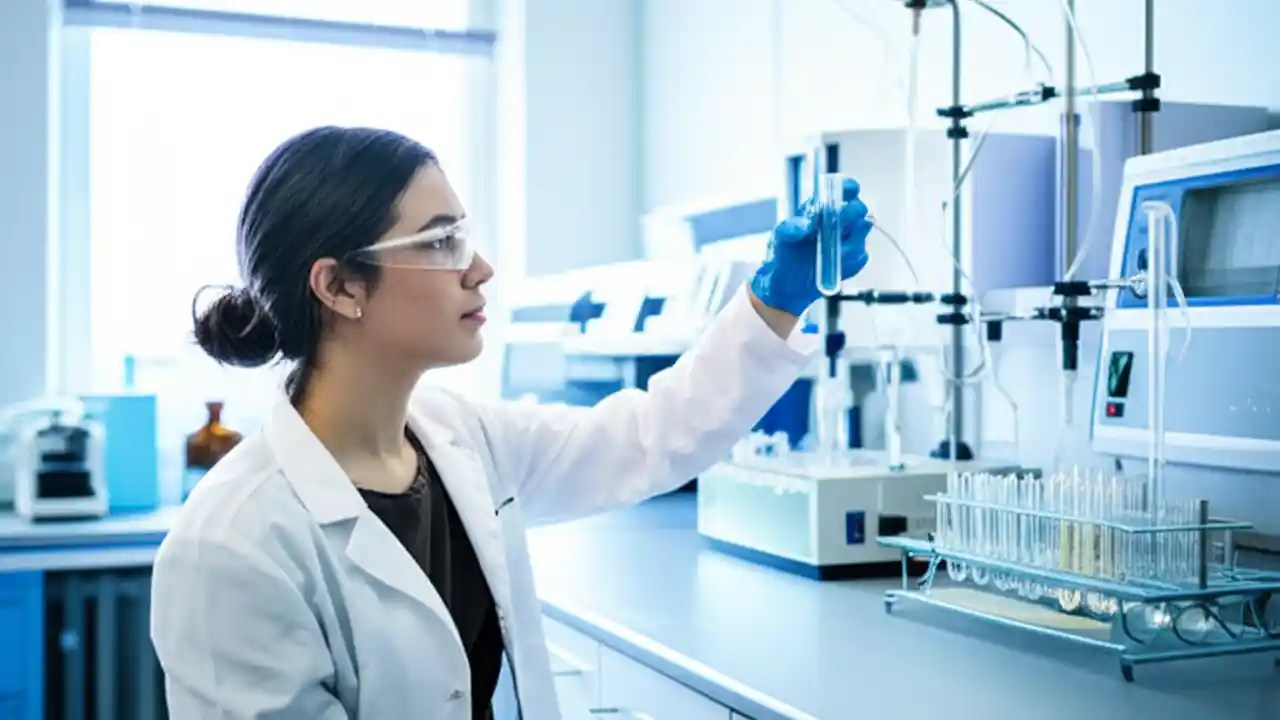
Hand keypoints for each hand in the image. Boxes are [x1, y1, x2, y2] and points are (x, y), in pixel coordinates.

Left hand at [749, 178, 871, 315]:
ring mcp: (849, 239)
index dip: (849, 187)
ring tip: (826, 253)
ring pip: (863, 231)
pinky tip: (829, 267)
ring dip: (848, 241)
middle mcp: (839, 220)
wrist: (787, 286)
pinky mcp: (853, 259)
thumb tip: (806, 224)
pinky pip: (860, 256)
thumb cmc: (783, 255)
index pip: (843, 189)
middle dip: (852, 214)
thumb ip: (791, 228)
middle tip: (838, 224)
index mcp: (823, 208)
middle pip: (859, 208)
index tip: (850, 190)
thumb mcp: (780, 238)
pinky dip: (847, 261)